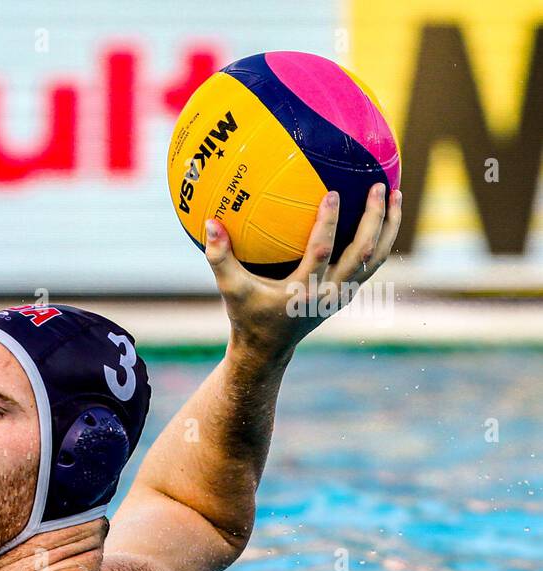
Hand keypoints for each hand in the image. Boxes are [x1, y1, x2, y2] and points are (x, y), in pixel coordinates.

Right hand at [204, 184, 401, 360]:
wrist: (267, 350)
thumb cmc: (247, 316)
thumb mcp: (230, 289)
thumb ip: (219, 257)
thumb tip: (209, 222)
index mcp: (304, 292)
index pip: (322, 254)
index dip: (328, 224)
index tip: (333, 194)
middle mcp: (330, 293)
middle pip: (363, 254)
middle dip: (375, 219)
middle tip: (380, 186)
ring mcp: (343, 294)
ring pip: (376, 259)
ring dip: (389, 227)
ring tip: (397, 194)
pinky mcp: (347, 292)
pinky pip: (371, 262)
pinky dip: (381, 238)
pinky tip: (382, 214)